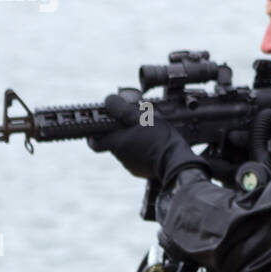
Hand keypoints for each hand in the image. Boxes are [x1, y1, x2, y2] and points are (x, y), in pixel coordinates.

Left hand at [87, 93, 208, 185]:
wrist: (176, 162)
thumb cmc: (159, 139)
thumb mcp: (142, 118)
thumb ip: (123, 109)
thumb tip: (108, 100)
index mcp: (116, 143)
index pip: (94, 141)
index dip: (94, 134)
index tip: (100, 126)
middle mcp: (120, 156)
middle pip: (113, 142)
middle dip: (120, 134)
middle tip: (133, 125)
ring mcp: (130, 165)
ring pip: (126, 150)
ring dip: (132, 142)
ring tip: (148, 134)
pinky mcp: (141, 171)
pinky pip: (136, 159)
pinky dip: (141, 152)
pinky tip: (153, 146)